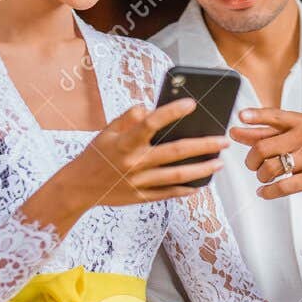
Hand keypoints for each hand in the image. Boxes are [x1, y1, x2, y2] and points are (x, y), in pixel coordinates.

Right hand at [23, 99, 228, 232]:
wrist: (78, 188)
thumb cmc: (95, 156)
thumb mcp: (106, 133)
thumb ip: (127, 120)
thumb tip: (147, 108)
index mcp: (125, 143)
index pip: (151, 124)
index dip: (172, 112)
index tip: (192, 104)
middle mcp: (134, 163)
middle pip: (176, 152)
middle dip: (203, 146)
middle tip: (223, 140)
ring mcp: (139, 182)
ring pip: (178, 175)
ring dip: (202, 169)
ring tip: (219, 163)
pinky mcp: (141, 197)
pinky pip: (169, 193)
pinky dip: (186, 189)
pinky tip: (200, 183)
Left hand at [230, 108, 301, 205]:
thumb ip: (270, 131)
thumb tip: (237, 130)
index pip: (275, 116)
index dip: (255, 117)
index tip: (239, 119)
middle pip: (264, 148)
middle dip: (251, 159)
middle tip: (252, 164)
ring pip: (271, 168)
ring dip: (260, 176)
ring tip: (263, 177)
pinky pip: (283, 187)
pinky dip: (268, 192)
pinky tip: (264, 192)